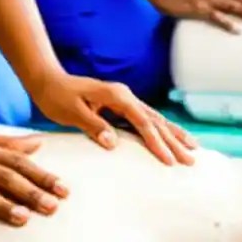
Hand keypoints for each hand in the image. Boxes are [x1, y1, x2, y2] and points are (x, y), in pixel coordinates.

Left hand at [27, 73, 195, 165]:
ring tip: (193, 148)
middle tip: (191, 159)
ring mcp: (124, 99)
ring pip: (155, 118)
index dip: (156, 142)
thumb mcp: (71, 112)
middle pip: (155, 120)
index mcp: (116, 96)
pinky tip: (171, 138)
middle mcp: (125, 95)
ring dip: (173, 134)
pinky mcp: (120, 105)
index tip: (168, 160)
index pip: (142, 122)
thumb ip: (93, 126)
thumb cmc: (56, 96)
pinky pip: (146, 119)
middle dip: (174, 141)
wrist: (48, 81)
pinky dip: (161, 129)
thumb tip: (113, 142)